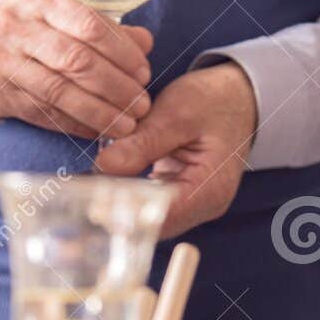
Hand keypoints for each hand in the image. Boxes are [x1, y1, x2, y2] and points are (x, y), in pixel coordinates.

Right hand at [0, 0, 153, 139]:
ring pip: (60, 92)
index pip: (87, 24)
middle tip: (140, 104)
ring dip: (99, 113)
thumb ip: (100, 25)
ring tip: (126, 124)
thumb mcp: (54, 12)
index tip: (143, 72)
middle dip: (115, 87)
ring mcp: (2, 63)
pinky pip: (43, 114)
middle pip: (75, 61)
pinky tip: (97, 131)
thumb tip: (144, 42)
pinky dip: (75, 125)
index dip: (121, 52)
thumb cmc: (22, 25)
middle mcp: (15, 28)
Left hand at [94, 63, 257, 237]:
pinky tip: (106, 182)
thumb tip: (104, 165)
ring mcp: (195, 204)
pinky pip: (152, 204)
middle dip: (117, 211)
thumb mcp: (177, 112)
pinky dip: (130, 195)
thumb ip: (142, 142)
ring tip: (87, 189)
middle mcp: (204, 205)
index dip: (124, 212)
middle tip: (80, 196)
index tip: (91, 200)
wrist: (239, 96)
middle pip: (154, 223)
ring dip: (121, 204)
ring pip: (150, 217)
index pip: (161, 216)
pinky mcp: (183, 196)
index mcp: (210, 189)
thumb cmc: (214, 100)